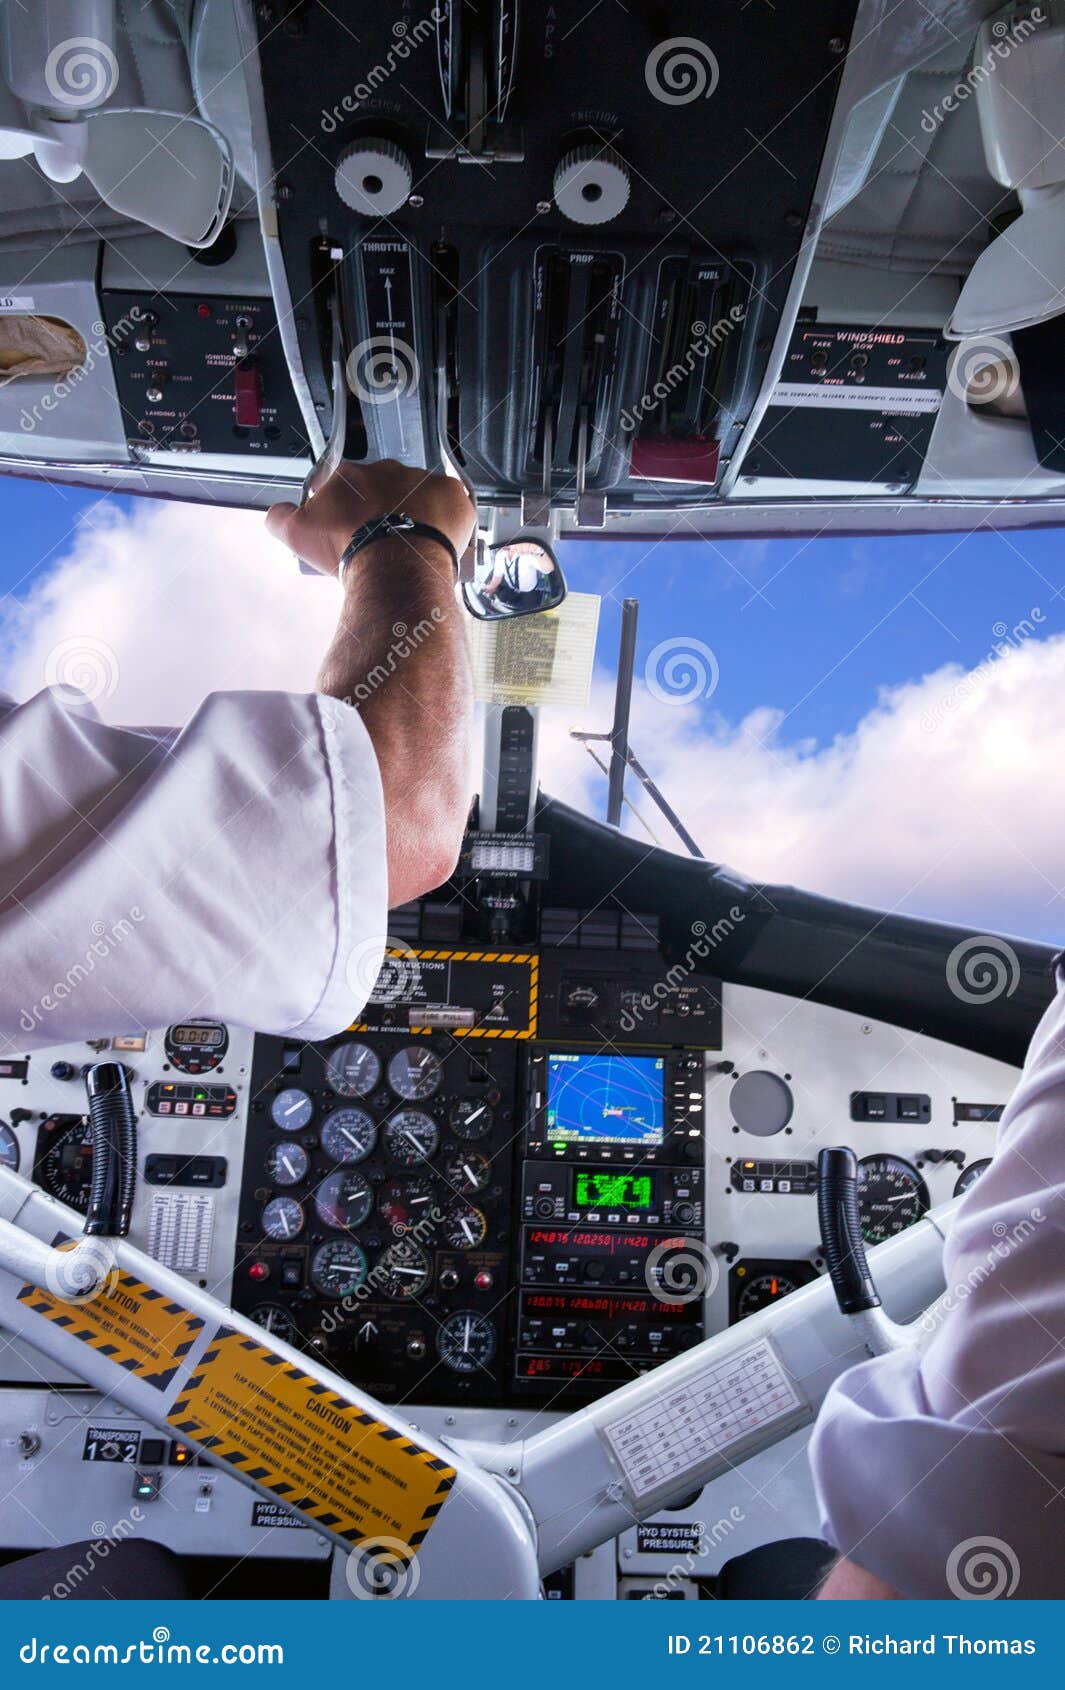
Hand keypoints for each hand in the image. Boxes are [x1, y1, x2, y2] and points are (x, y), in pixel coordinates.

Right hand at [266, 459, 477, 577]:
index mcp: (349, 476)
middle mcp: (385, 470)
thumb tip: (277, 513)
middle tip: (380, 541)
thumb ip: (280, 517)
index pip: (344, 485)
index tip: (349, 528)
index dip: (345, 509)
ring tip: (410, 545)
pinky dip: (445, 519)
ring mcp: (420, 481)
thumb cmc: (351, 552)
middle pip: (382, 489)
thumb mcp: (297, 536)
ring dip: (413, 514)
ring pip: (417, 495)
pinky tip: (437, 539)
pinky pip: (450, 502)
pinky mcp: (451, 495)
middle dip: (380, 511)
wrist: (395, 568)